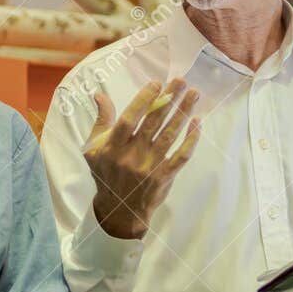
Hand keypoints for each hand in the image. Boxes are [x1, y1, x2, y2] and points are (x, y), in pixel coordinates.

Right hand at [85, 77, 201, 238]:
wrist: (119, 210)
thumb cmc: (106, 174)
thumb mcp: (94, 149)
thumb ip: (101, 121)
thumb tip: (99, 95)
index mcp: (112, 147)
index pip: (130, 119)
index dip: (143, 100)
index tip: (157, 83)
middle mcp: (131, 156)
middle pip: (153, 122)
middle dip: (168, 99)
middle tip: (181, 80)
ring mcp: (149, 168)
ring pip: (170, 135)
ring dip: (183, 113)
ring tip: (194, 94)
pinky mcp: (164, 177)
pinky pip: (181, 156)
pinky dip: (191, 139)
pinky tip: (198, 123)